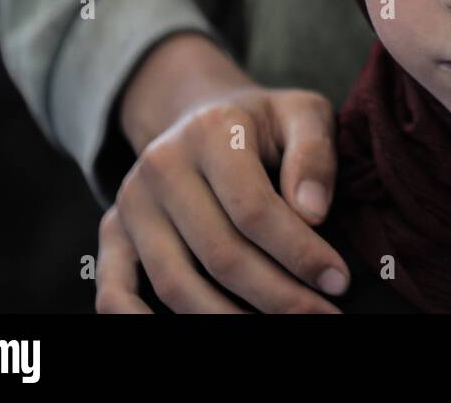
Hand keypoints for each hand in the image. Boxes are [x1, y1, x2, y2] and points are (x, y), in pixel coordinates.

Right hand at [94, 34, 349, 312]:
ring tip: (279, 329)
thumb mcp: (302, 114)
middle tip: (323, 317)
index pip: (254, 209)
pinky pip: (114, 291)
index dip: (300, 253)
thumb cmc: (265, 124)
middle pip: (221, 254)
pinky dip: (140, 324)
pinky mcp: (113, 231)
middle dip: (278, 296)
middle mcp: (163, 165)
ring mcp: (132, 202)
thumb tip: (313, 212)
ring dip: (230, 319)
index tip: (338, 281)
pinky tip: (200, 336)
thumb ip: (314, 154)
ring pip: (177, 283)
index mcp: (212, 131)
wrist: (202, 114)